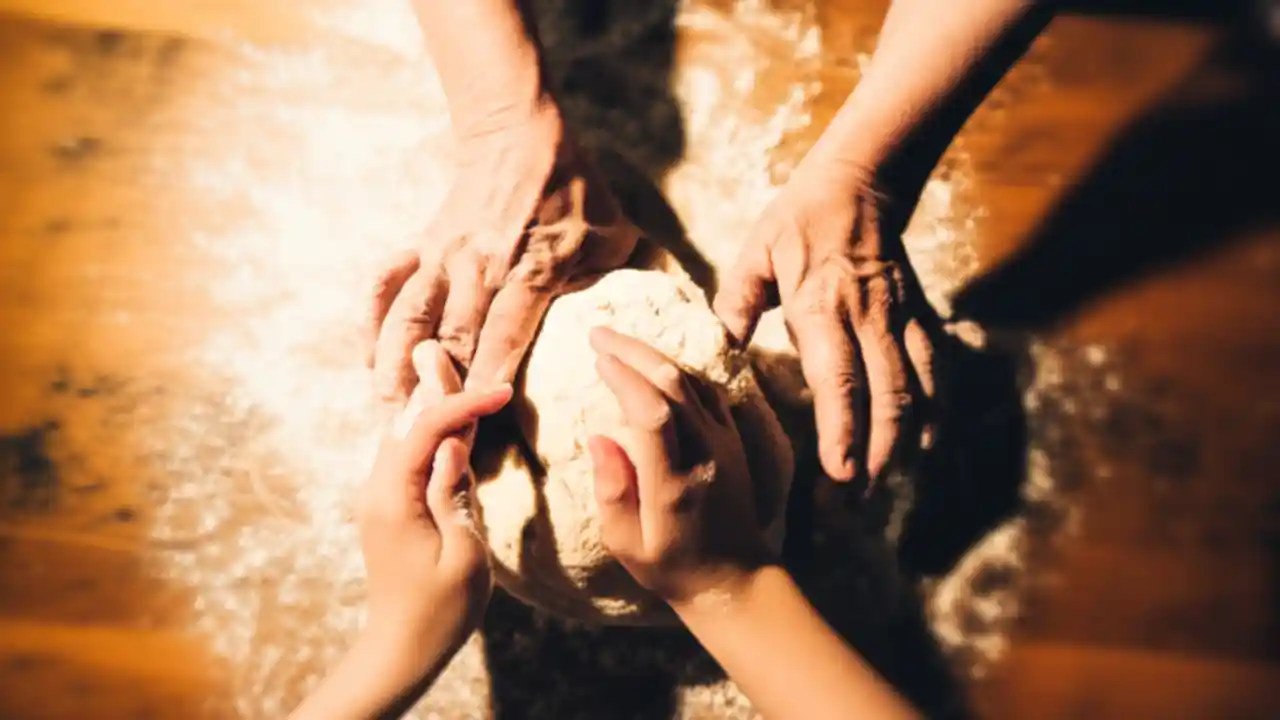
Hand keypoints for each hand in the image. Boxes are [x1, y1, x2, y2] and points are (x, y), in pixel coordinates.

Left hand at [355, 349, 510, 658]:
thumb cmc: (440, 610)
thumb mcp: (462, 554)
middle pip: (406, 423)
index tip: (501, 392)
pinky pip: (406, 456)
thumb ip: (454, 493)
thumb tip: (452, 443)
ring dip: (429, 406)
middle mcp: (377, 490)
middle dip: (434, 387)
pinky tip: (442, 419)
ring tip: (440, 365)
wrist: (402, 648)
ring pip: (403, 436)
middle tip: (443, 346)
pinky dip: (426, 432)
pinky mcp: (388, 507)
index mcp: (394, 498)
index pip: (427, 430)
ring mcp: (379, 498)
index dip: (463, 403)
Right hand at [367, 105, 639, 399]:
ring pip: (411, 315)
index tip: (477, 413)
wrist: (518, 131)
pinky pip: (389, 284)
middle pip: (453, 334)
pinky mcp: (423, 245)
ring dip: (396, 362)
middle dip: (438, 384)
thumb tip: (651, 329)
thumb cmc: (575, 189)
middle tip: (427, 432)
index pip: (506, 331)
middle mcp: (483, 265)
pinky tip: (368, 357)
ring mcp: (447, 255)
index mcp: (534, 267)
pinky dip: (374, 319)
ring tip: (388, 405)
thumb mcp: (613, 234)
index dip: (489, 372)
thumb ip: (624, 283)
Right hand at [585, 327, 770, 607]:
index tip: (598, 358)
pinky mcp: (733, 440)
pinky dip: (679, 369)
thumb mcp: (626, 545)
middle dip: (633, 351)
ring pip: (692, 382)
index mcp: (674, 483)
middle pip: (673, 385)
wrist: (735, 579)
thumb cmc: (672, 567)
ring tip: (619, 340)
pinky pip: (708, 391)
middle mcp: (705, 454)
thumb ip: (611, 491)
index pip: (653, 414)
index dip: (626, 379)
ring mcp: (724, 443)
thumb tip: (599, 435)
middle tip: (598, 332)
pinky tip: (655, 362)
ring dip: (654, 355)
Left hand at [713, 167, 937, 484]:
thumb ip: (735, 306)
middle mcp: (867, 319)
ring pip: (917, 389)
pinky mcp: (921, 316)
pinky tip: (928, 444)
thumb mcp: (755, 255)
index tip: (840, 473)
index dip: (843, 428)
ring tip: (885, 484)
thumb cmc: (798, 221)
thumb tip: (713, 353)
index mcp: (820, 307)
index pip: (838, 378)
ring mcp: (900, 319)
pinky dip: (937, 409)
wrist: (861, 180)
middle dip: (876, 453)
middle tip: (857, 499)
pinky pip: (936, 369)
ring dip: (905, 441)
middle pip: (885, 397)